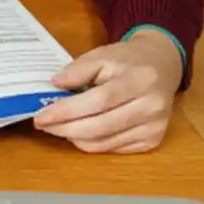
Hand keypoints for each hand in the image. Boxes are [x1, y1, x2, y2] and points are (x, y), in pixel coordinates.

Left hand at [34, 30, 183, 153]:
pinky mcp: (152, 141)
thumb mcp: (103, 55)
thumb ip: (78, 69)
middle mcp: (152, 106)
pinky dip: (91, 142)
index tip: (41, 117)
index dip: (67, 112)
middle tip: (43, 124)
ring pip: (102, 143)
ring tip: (59, 126)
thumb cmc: (127, 61)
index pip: (98, 101)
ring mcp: (154, 127)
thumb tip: (55, 84)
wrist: (162, 66)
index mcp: (141, 80)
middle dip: (64, 129)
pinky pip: (111, 149)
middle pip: (99, 127)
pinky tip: (82, 129)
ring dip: (74, 137)